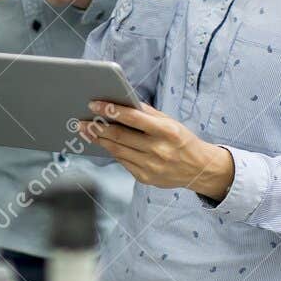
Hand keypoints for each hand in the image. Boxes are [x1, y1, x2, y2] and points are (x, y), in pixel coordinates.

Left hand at [80, 99, 233, 197]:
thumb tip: (121, 102)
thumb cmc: (181, 140)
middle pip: (120, 136)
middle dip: (97, 127)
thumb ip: (147, 113)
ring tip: (86, 130)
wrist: (199, 169)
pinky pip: (123, 162)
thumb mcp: (170, 123)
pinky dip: (112, 151)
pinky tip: (103, 143)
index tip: (94, 104)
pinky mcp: (145, 178)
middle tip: (80, 121)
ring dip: (98, 140)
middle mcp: (158, 150)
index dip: (111, 110)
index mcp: (166, 131)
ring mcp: (151, 166)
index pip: (133, 118)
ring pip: (117, 151)